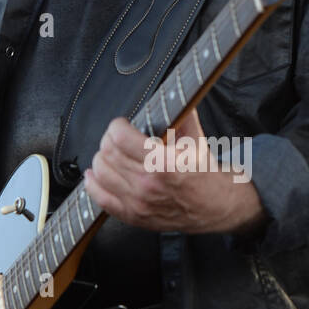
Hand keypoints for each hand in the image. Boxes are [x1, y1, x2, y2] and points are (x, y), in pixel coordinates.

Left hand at [83, 108, 267, 235]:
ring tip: (111, 154)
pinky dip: (93, 184)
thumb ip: (181, 114)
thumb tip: (170, 91)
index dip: (117, 125)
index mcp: (163, 164)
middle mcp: (148, 185)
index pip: (119, 137)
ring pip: (100, 173)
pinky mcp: (133, 216)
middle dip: (109, 140)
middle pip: (107, 153)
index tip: (122, 124)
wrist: (216, 208)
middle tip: (117, 137)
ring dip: (101, 159)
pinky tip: (95, 175)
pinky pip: (100, 198)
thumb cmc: (206, 174)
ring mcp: (138, 203)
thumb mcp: (197, 139)